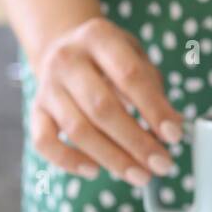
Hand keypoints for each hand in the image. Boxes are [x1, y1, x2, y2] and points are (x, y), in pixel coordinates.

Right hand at [29, 17, 182, 185]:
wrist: (63, 47)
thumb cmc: (110, 58)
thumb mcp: (136, 57)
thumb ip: (155, 89)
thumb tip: (174, 127)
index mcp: (99, 37)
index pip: (130, 76)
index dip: (155, 109)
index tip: (175, 136)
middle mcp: (67, 59)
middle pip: (103, 108)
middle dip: (136, 142)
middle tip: (163, 164)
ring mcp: (47, 86)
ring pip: (78, 130)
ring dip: (112, 158)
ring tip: (141, 175)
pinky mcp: (35, 110)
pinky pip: (45, 142)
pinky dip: (69, 161)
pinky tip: (95, 171)